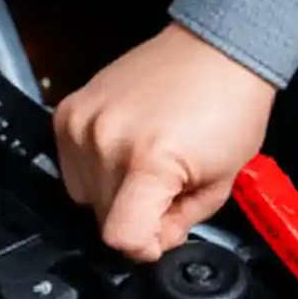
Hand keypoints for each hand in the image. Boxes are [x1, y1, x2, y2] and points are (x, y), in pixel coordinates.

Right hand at [54, 23, 275, 260]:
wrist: (216, 51)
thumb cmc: (228, 105)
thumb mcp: (222, 180)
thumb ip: (183, 221)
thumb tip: (154, 241)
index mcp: (149, 159)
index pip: (121, 235)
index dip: (145, 247)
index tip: (159, 237)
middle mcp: (106, 140)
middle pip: (103, 218)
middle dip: (136, 217)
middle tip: (167, 190)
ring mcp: (83, 122)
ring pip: (84, 195)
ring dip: (115, 193)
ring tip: (149, 164)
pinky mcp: (69, 110)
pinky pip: (71, 165)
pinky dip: (97, 168)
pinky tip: (128, 150)